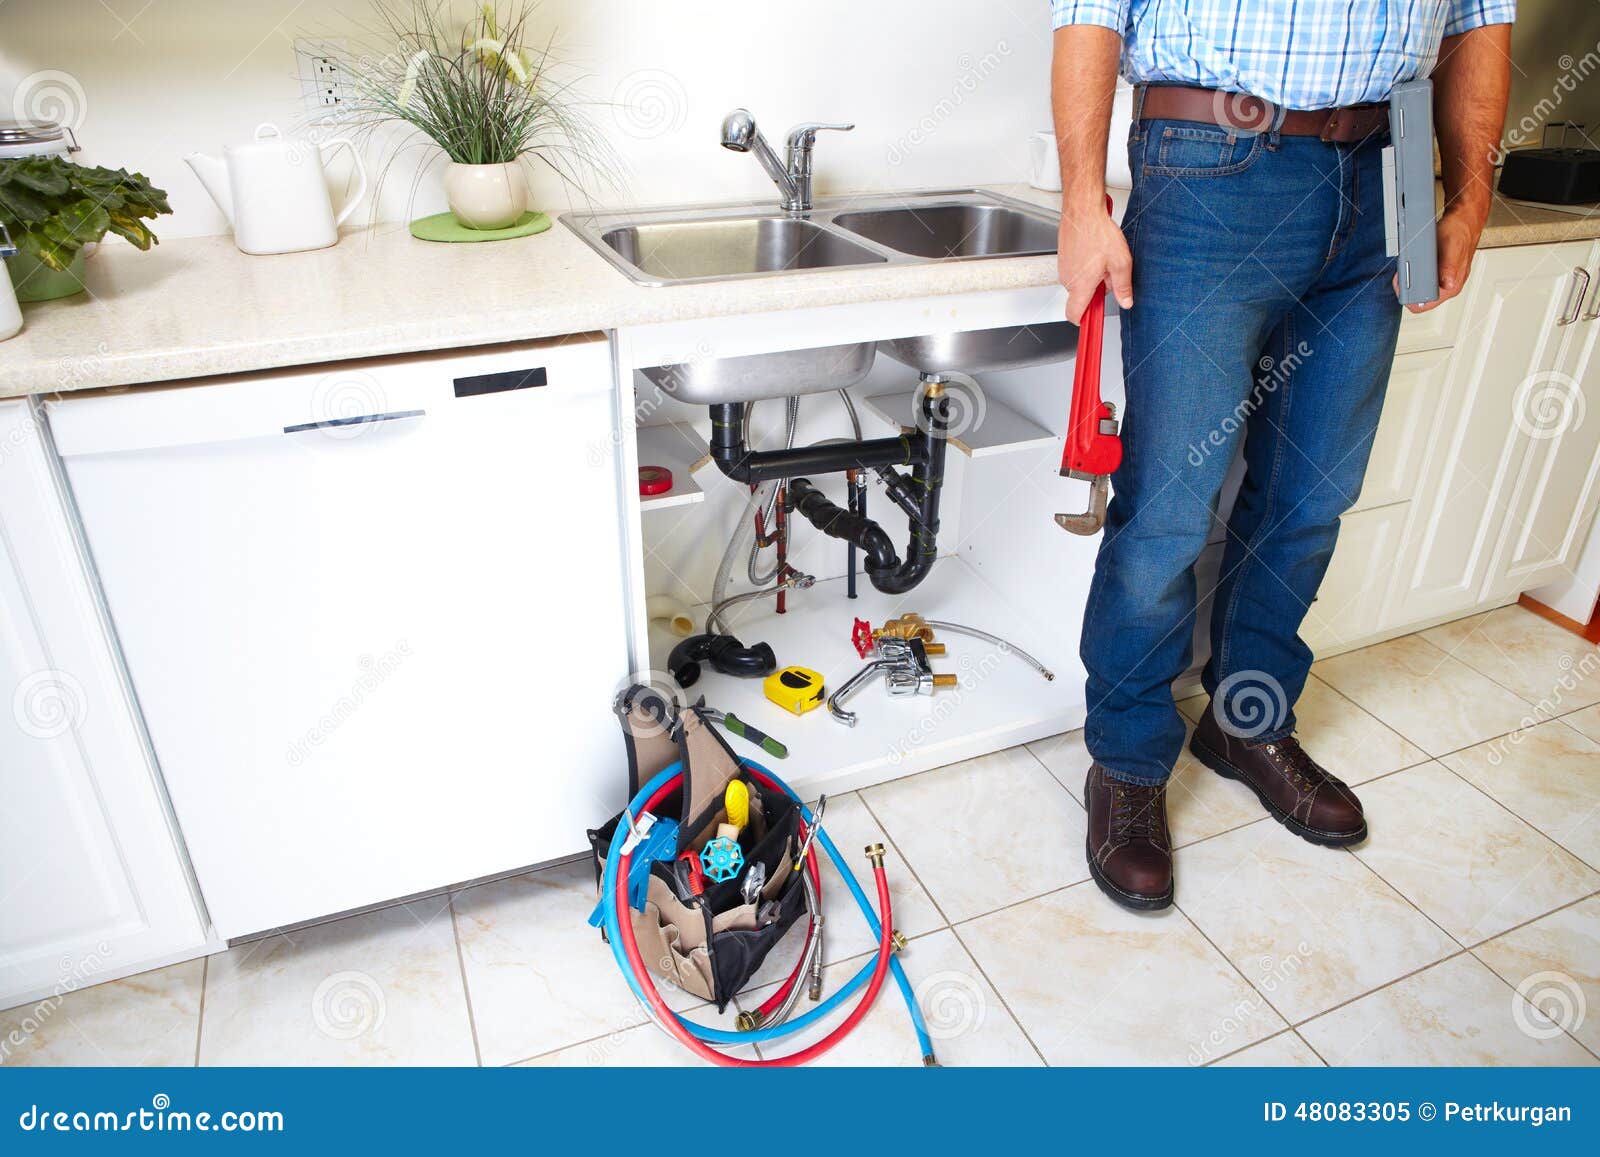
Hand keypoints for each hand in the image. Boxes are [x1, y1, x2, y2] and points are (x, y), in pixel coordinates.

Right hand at [1059, 203, 1132, 323]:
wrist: (1082, 211)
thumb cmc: (1097, 233)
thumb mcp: (1120, 262)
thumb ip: (1123, 287)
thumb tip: (1126, 301)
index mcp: (1081, 285)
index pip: (1074, 315)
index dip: (1084, 321)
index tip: (1094, 321)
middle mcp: (1068, 280)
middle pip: (1081, 298)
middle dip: (1096, 291)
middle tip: (1110, 275)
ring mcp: (1064, 268)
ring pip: (1079, 283)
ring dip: (1092, 277)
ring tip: (1103, 259)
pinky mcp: (1063, 258)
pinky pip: (1076, 270)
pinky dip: (1086, 266)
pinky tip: (1095, 252)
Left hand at [1401, 209, 1479, 313]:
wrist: (1465, 220)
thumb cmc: (1460, 232)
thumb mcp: (1452, 248)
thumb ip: (1449, 267)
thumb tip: (1448, 284)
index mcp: (1452, 286)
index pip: (1424, 305)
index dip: (1408, 298)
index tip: (1401, 285)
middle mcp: (1448, 285)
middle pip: (1419, 299)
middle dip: (1406, 289)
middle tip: (1400, 275)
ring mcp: (1443, 279)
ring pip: (1419, 290)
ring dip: (1408, 281)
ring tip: (1404, 269)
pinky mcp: (1438, 272)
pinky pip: (1421, 279)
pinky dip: (1413, 274)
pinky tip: (1411, 265)